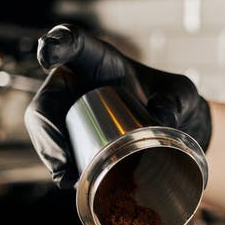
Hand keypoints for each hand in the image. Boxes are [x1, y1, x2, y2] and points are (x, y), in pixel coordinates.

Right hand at [25, 23, 211, 187]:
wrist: (174, 129)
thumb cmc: (172, 101)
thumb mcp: (180, 95)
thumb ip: (174, 101)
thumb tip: (160, 120)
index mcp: (99, 60)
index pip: (73, 43)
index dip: (57, 44)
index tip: (47, 52)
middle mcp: (76, 84)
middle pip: (47, 99)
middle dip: (46, 126)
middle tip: (60, 153)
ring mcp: (70, 113)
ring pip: (44, 130)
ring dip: (50, 153)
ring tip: (69, 175)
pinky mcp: (74, 140)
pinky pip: (55, 153)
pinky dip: (59, 168)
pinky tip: (71, 180)